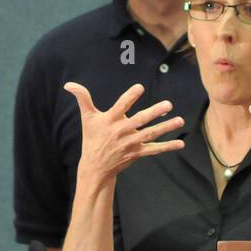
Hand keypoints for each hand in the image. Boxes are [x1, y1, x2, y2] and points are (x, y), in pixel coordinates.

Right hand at [64, 82, 184, 183]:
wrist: (95, 166)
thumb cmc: (92, 138)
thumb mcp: (87, 118)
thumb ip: (82, 99)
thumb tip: (69, 85)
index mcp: (110, 120)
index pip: (121, 106)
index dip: (130, 97)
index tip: (140, 87)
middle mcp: (122, 131)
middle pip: (140, 120)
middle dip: (154, 113)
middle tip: (168, 104)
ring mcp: (131, 143)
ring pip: (151, 134)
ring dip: (166, 128)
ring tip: (180, 120)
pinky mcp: (137, 153)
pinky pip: (154, 150)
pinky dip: (167, 147)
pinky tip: (181, 144)